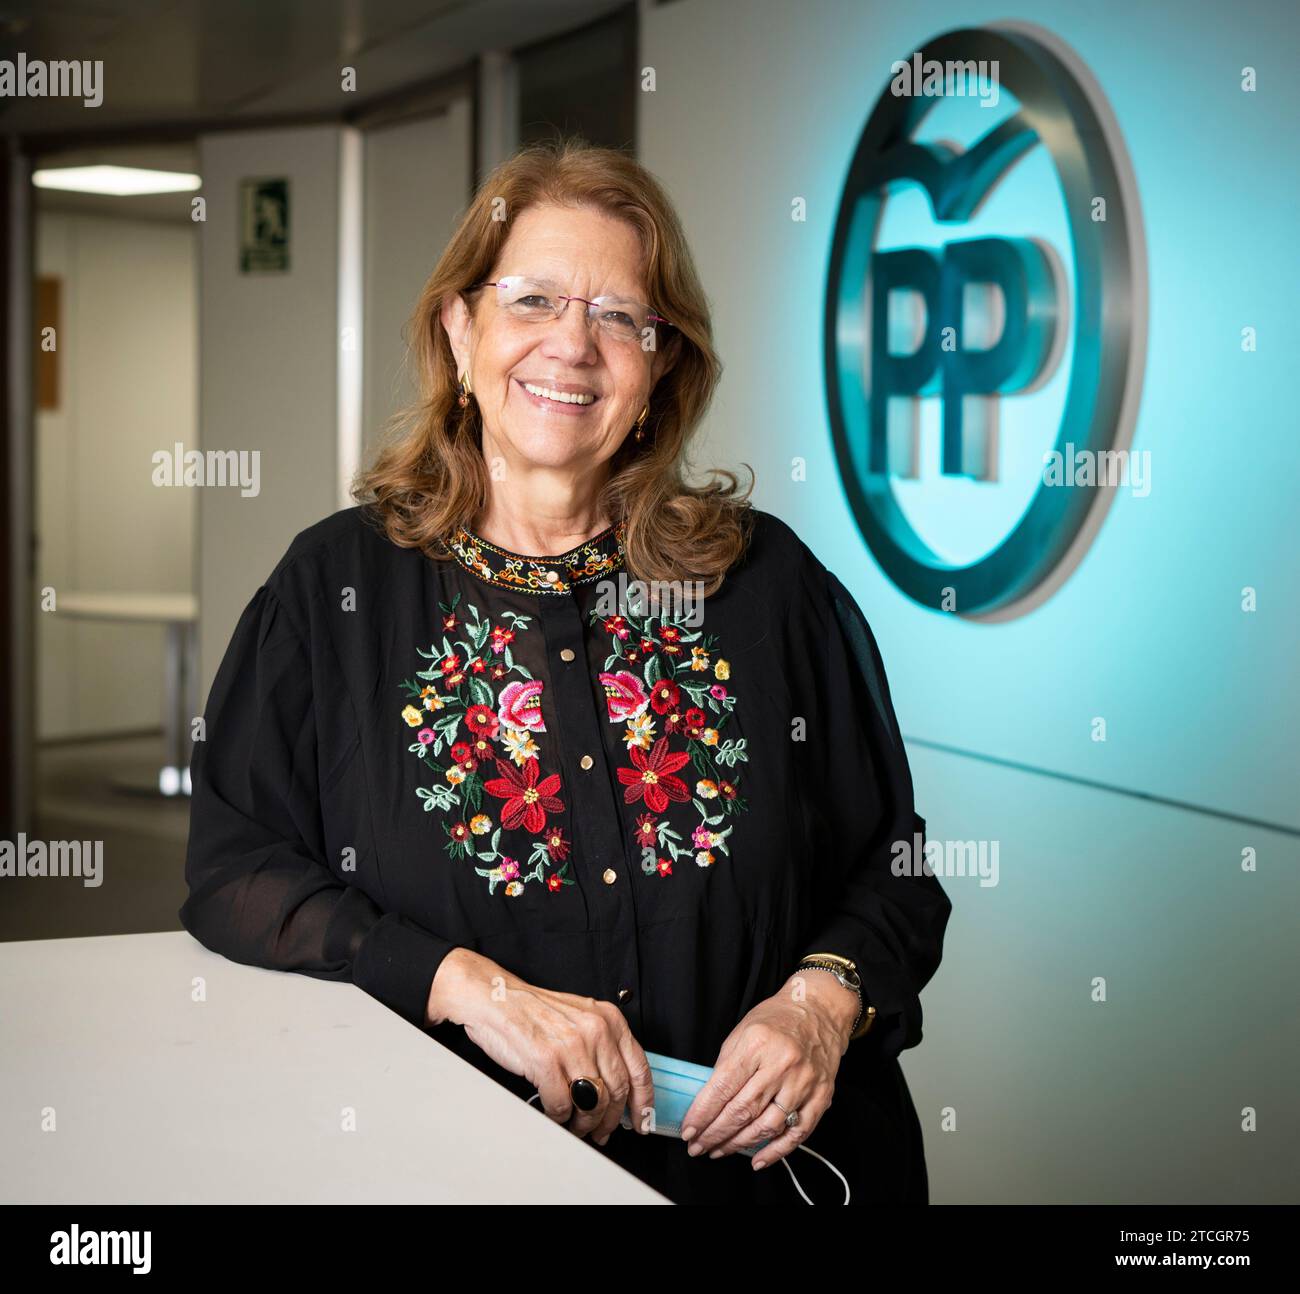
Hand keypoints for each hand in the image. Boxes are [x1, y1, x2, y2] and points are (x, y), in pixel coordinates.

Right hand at [426, 948, 654, 1145]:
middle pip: (617, 1091)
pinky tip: (554, 1113)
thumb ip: (603, 1046)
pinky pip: (562, 1105)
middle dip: (610, 1120)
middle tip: (601, 1132)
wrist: (496, 999)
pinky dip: (559, 1117)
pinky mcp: (546, 1061)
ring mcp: (572, 1045)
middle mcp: (596, 1030)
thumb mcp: (581, 1018)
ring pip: (592, 1103)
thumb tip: (617, 1088)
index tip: (642, 1121)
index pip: (639, 1068)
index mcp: (609, 1019)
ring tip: (576, 1126)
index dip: (643, 1101)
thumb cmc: (534, 1011)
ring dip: (584, 1123)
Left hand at [679, 969, 857, 1169]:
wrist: (820, 1010)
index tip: (689, 1130)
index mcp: (758, 1044)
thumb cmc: (778, 1018)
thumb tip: (710, 1100)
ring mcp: (804, 1083)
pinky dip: (776, 1151)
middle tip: (697, 1146)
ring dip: (739, 1145)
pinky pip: (797, 1133)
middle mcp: (782, 1065)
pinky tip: (756, 1161)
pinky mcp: (821, 1096)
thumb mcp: (743, 1030)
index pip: (723, 1088)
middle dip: (715, 1134)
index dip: (703, 1114)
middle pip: (743, 1110)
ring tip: (719, 1151)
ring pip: (767, 1126)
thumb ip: (727, 1064)